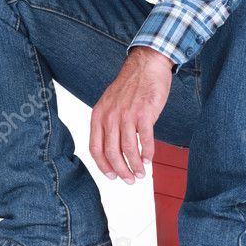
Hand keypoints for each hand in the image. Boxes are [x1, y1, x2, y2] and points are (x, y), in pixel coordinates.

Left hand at [89, 47, 172, 183]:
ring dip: (135, 166)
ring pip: (128, 150)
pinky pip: (145, 140)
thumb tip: (113, 147)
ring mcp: (127, 114)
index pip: (95, 148)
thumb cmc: (131, 84)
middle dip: (121, 171)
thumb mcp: (110, 102)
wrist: (147, 65)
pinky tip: (149, 159)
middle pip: (111, 153)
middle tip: (129, 180)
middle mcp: (111, 116)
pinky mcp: (144, 113)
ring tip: (141, 174)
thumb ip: (108, 122)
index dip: (103, 166)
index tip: (112, 176)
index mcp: (99, 114)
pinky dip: (147, 153)